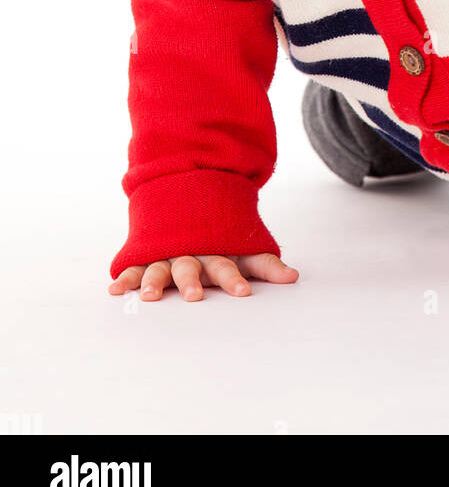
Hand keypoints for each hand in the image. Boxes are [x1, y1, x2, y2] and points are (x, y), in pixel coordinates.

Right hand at [108, 252, 298, 300]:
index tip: (243, 292)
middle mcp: (189, 250)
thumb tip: (294, 278)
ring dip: (152, 280)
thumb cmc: (219, 233)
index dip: (235, 278)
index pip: (227, 265)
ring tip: (149, 296)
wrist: (188, 190)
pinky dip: (124, 276)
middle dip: (192, 281)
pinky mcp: (146, 253)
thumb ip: (265, 264)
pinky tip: (115, 289)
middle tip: (195, 296)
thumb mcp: (243, 246)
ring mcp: (165, 251)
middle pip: (190, 266)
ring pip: (158, 266)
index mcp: (215, 250)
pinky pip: (133, 265)